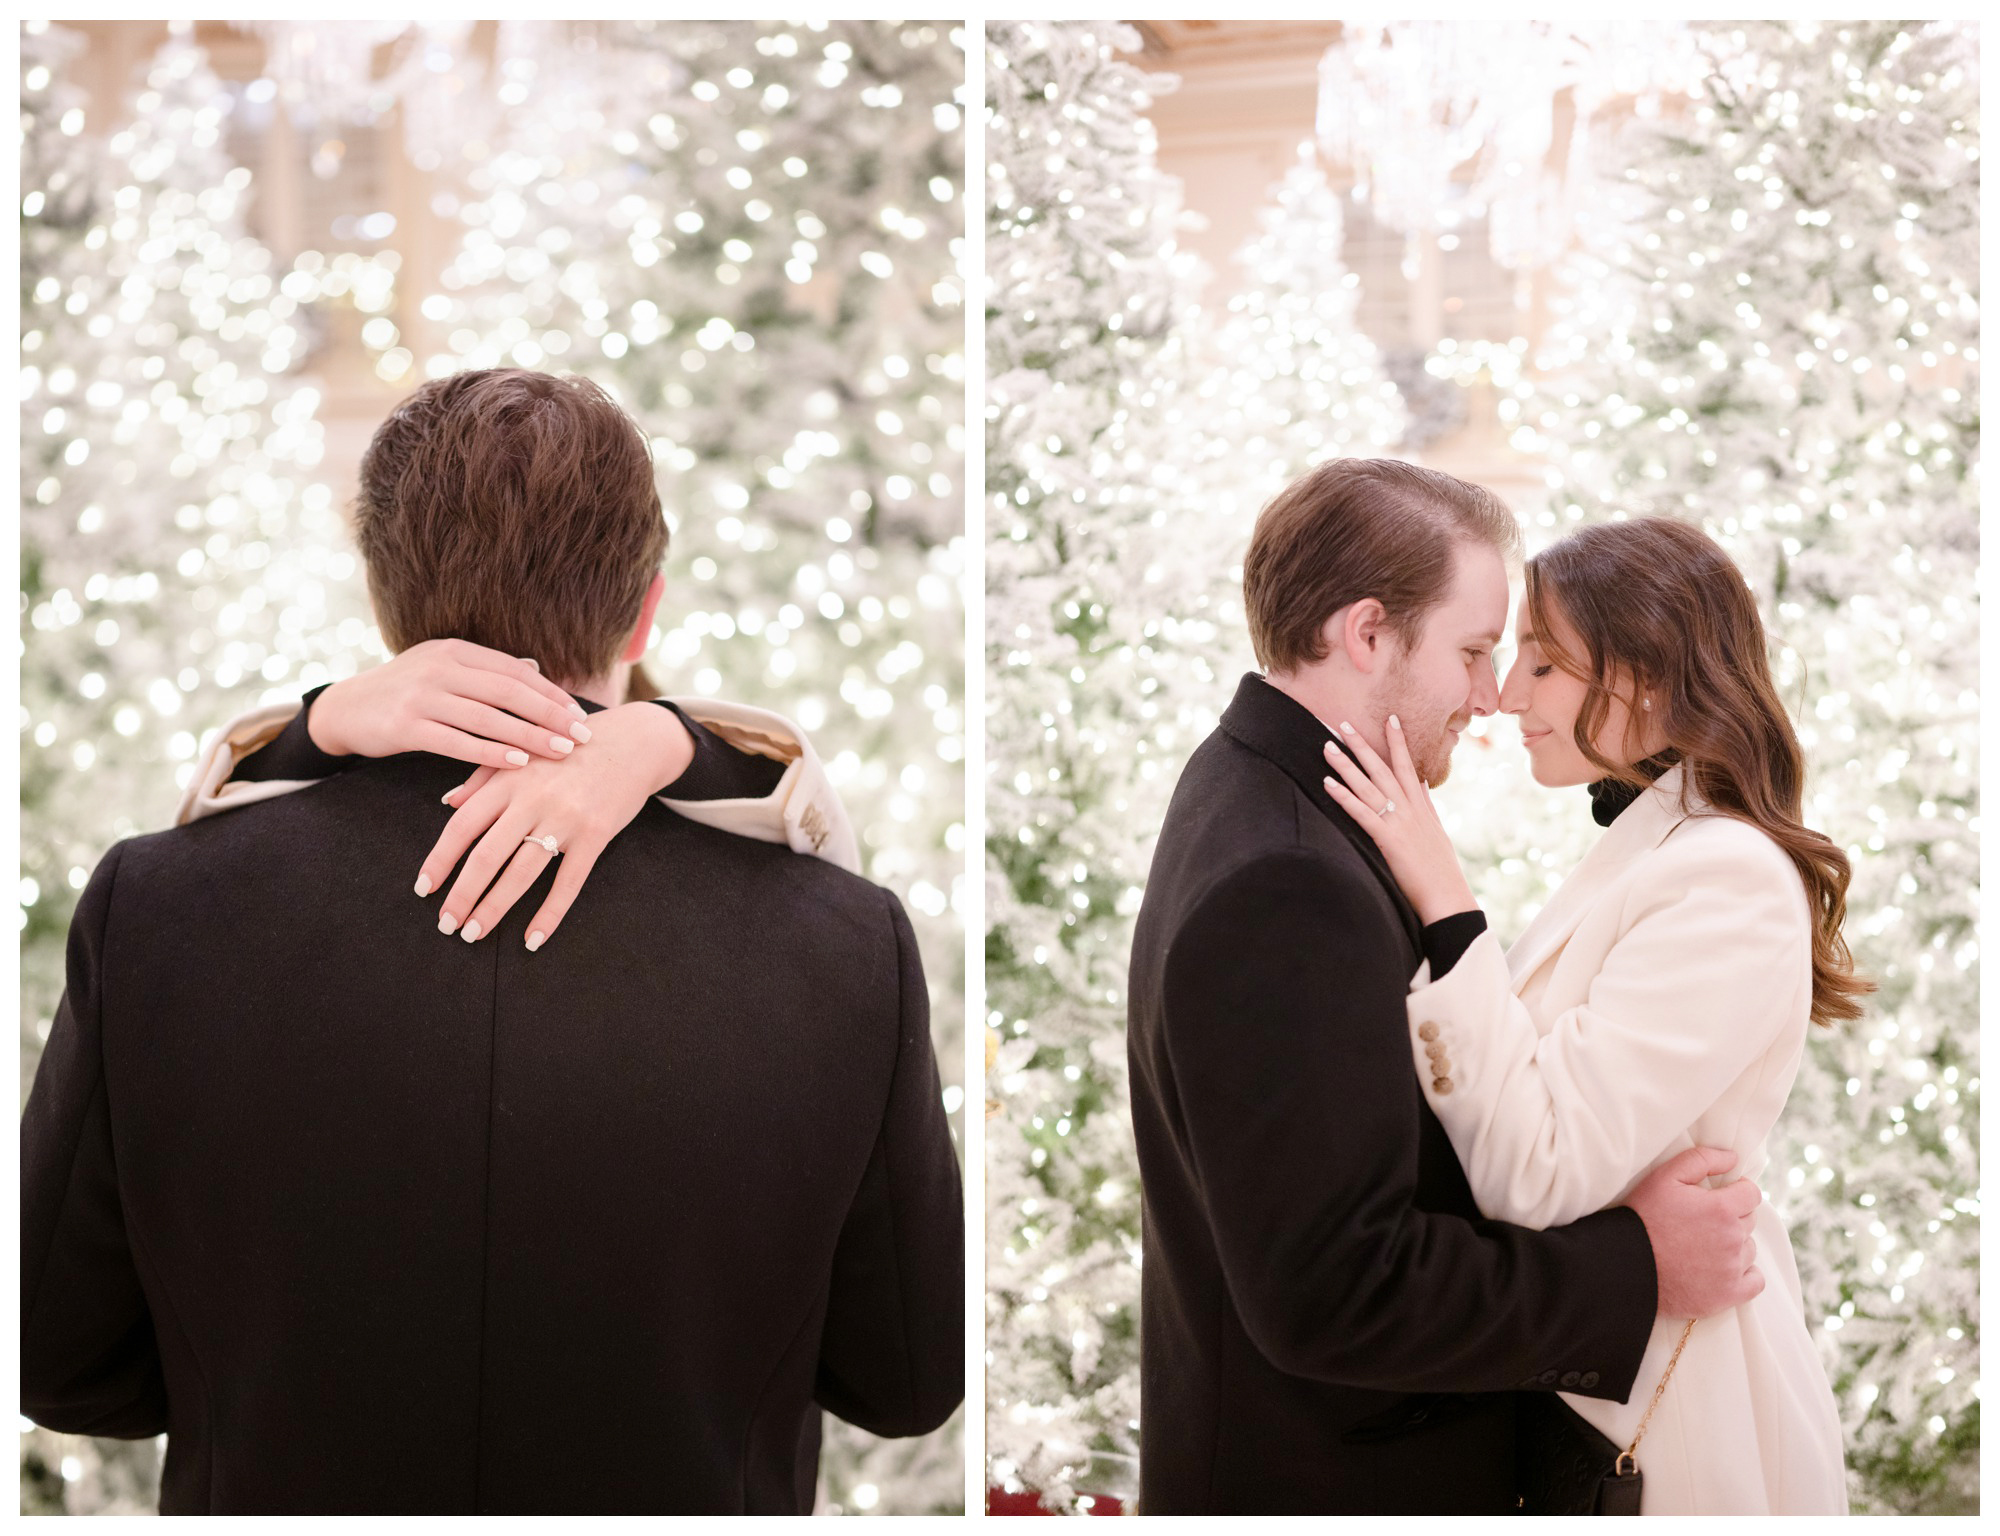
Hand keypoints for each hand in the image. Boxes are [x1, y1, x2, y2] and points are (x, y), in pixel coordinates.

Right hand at [308, 638, 590, 768]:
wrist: (346, 708)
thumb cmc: (405, 691)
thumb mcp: (443, 669)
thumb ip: (485, 670)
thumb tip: (534, 667)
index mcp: (455, 650)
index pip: (515, 671)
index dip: (550, 693)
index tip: (580, 716)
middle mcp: (440, 667)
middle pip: (508, 691)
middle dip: (550, 715)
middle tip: (582, 736)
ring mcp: (421, 695)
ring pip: (487, 717)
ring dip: (528, 736)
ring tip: (560, 752)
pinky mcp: (405, 725)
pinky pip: (457, 741)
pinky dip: (490, 752)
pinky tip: (518, 764)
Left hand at [418, 701, 696, 949]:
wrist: (634, 742)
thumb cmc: (570, 748)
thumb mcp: (524, 751)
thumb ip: (484, 776)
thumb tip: (448, 804)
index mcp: (509, 778)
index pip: (463, 825)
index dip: (440, 860)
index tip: (423, 889)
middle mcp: (534, 799)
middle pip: (487, 855)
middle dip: (462, 894)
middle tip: (447, 923)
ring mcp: (566, 818)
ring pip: (521, 873)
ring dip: (494, 908)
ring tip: (473, 933)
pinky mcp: (596, 835)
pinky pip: (568, 883)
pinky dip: (549, 914)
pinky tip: (532, 939)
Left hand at [1320, 716, 1476, 924]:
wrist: (1447, 896)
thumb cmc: (1440, 869)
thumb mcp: (1436, 830)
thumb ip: (1426, 804)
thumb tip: (1420, 782)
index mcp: (1421, 806)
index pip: (1406, 765)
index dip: (1397, 741)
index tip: (1390, 718)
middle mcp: (1410, 808)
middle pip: (1383, 769)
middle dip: (1362, 745)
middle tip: (1343, 724)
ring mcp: (1399, 822)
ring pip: (1369, 786)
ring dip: (1346, 765)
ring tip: (1328, 747)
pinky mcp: (1388, 839)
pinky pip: (1362, 813)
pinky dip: (1344, 797)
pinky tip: (1328, 783)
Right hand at [1624, 1146, 1765, 1318]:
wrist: (1626, 1264)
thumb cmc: (1644, 1217)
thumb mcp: (1665, 1177)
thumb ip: (1702, 1159)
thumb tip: (1733, 1159)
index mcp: (1722, 1209)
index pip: (1751, 1194)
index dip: (1736, 1191)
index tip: (1719, 1197)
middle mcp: (1733, 1239)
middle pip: (1749, 1221)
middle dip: (1731, 1217)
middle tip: (1701, 1221)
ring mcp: (1732, 1269)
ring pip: (1748, 1248)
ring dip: (1734, 1244)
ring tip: (1703, 1245)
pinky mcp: (1728, 1294)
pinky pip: (1755, 1281)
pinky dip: (1745, 1274)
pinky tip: (1724, 1268)